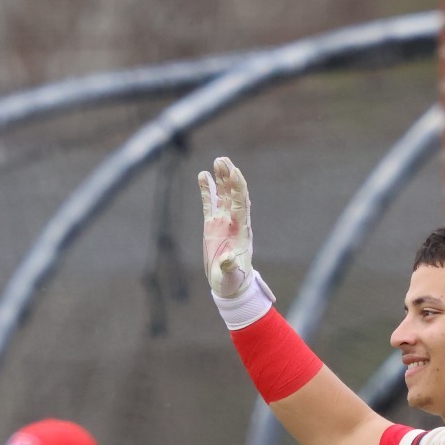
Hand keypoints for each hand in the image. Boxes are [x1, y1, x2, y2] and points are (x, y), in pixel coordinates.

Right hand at [197, 157, 255, 296]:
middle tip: (223, 159)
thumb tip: (229, 258)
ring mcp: (223, 221)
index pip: (242, 203)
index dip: (239, 187)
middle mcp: (234, 222)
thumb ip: (230, 267)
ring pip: (224, 194)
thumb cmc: (231, 281)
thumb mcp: (230, 276)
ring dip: (221, 178)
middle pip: (234, 194)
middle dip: (229, 177)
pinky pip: (210, 202)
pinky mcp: (212, 224)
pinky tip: (202, 175)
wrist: (228, 284)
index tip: (235, 171)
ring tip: (218, 160)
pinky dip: (207, 189)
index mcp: (241, 230)